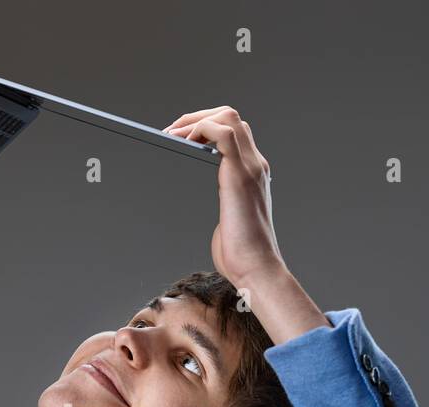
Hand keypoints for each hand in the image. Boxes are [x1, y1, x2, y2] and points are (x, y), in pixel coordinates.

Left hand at [162, 107, 284, 289]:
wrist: (255, 268)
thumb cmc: (241, 254)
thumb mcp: (229, 223)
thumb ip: (226, 209)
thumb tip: (219, 215)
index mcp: (253, 175)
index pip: (235, 132)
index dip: (207, 128)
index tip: (183, 137)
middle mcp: (255, 165)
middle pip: (231, 117)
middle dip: (198, 117)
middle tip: (173, 131)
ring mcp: (250, 167)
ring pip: (228, 117)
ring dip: (196, 120)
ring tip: (174, 134)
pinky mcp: (240, 175)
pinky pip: (222, 132)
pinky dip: (200, 129)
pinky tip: (184, 142)